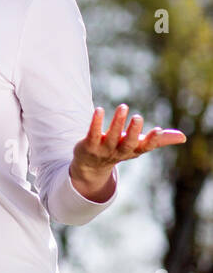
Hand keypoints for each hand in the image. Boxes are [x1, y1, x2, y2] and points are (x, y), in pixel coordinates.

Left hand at [70, 104, 186, 196]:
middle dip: (134, 132)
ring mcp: (103, 150)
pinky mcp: (88, 145)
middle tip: (138, 117)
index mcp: (133, 151)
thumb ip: (158, 140)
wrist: (90, 165)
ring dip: (117, 122)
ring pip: (111, 137)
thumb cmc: (119, 150)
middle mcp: (119, 152)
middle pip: (128, 143)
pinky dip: (96, 123)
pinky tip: (99, 110)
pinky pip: (93, 134)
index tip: (158, 129)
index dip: (152, 140)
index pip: (145, 147)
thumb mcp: (138, 145)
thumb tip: (183, 137)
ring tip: (124, 107)